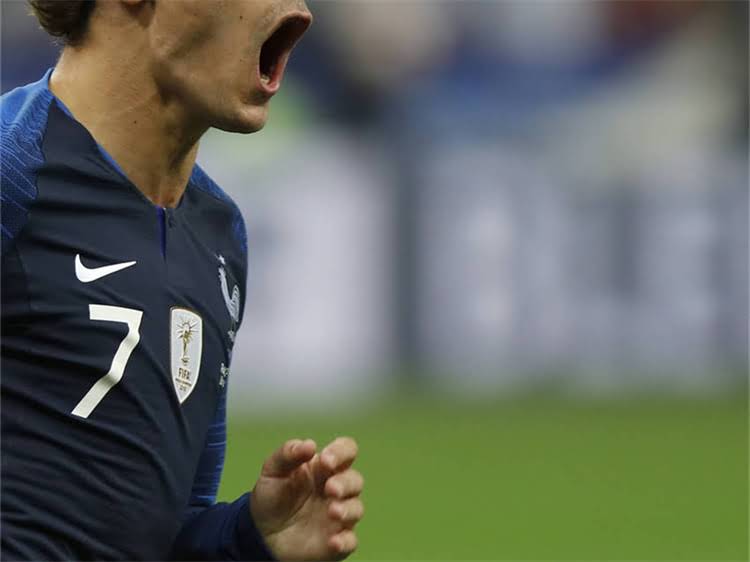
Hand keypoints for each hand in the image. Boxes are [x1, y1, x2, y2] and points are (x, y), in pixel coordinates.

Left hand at [250, 437, 364, 560]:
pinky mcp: (335, 541)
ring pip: (356, 508)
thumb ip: (288, 453)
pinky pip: (350, 541)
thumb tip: (310, 444)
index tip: (326, 461)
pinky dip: (345, 540)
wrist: (260, 534)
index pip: (346, 451)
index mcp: (324, 468)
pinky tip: (333, 541)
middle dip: (345, 483)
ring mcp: (337, 515)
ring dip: (348, 509)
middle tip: (330, 489)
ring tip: (332, 512)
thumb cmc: (271, 497)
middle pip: (355, 480)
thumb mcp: (272, 471)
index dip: (342, 452)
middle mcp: (335, 489)